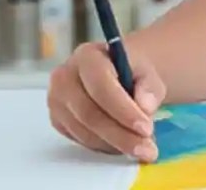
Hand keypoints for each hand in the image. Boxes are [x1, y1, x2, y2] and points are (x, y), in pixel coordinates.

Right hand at [47, 41, 165, 162]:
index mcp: (87, 57)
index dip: (123, 110)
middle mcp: (64, 77)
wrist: (115, 73)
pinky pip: (80, 140)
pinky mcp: (57, 120)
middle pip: (89, 114)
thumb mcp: (147, 72)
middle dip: (121, 135)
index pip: (101, 87)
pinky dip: (104, 146)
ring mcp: (57, 100)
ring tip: (141, 148)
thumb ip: (149, 86)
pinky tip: (123, 144)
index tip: (146, 129)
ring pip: (84, 131)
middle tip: (146, 149)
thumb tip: (145, 107)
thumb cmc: (131, 72)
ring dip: (114, 144)